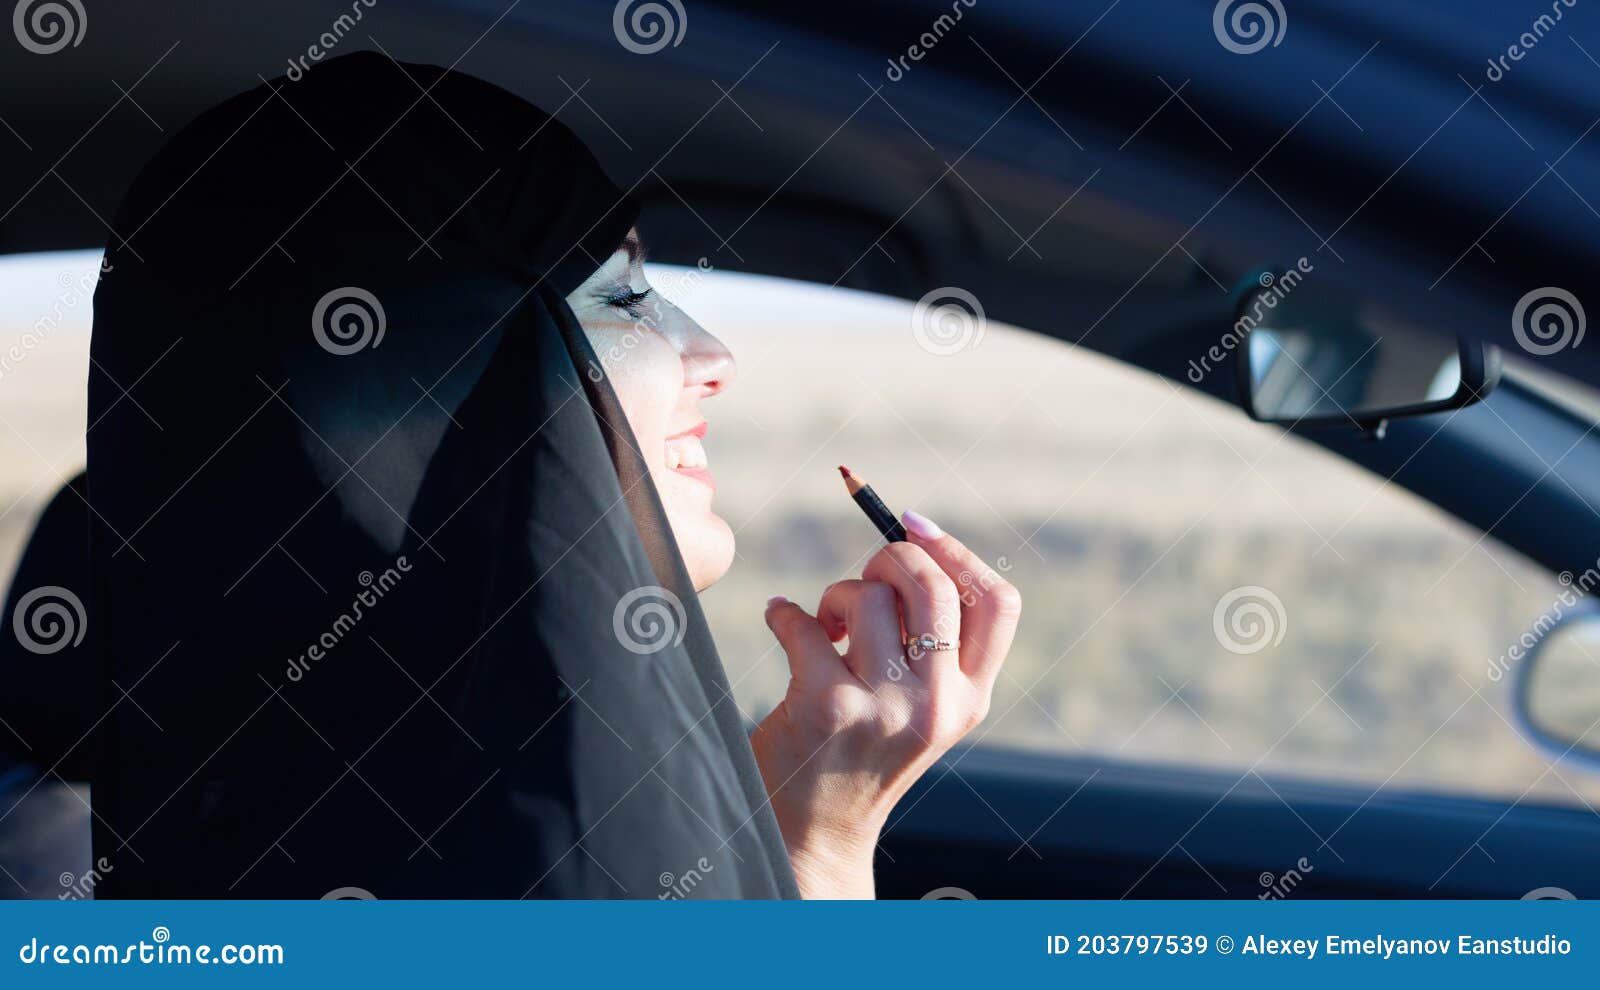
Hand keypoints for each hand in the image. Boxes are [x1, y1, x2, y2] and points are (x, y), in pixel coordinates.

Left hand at [750, 510, 1020, 897]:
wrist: (813, 831)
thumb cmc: (860, 752)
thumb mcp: (920, 708)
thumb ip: (931, 644)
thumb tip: (909, 543)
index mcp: (969, 701)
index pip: (999, 604)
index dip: (958, 551)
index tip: (915, 528)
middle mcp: (937, 707)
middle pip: (934, 586)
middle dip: (891, 557)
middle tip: (864, 575)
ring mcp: (884, 708)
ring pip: (868, 597)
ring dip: (837, 593)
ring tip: (824, 623)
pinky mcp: (828, 706)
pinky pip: (805, 622)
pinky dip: (785, 613)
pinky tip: (781, 621)